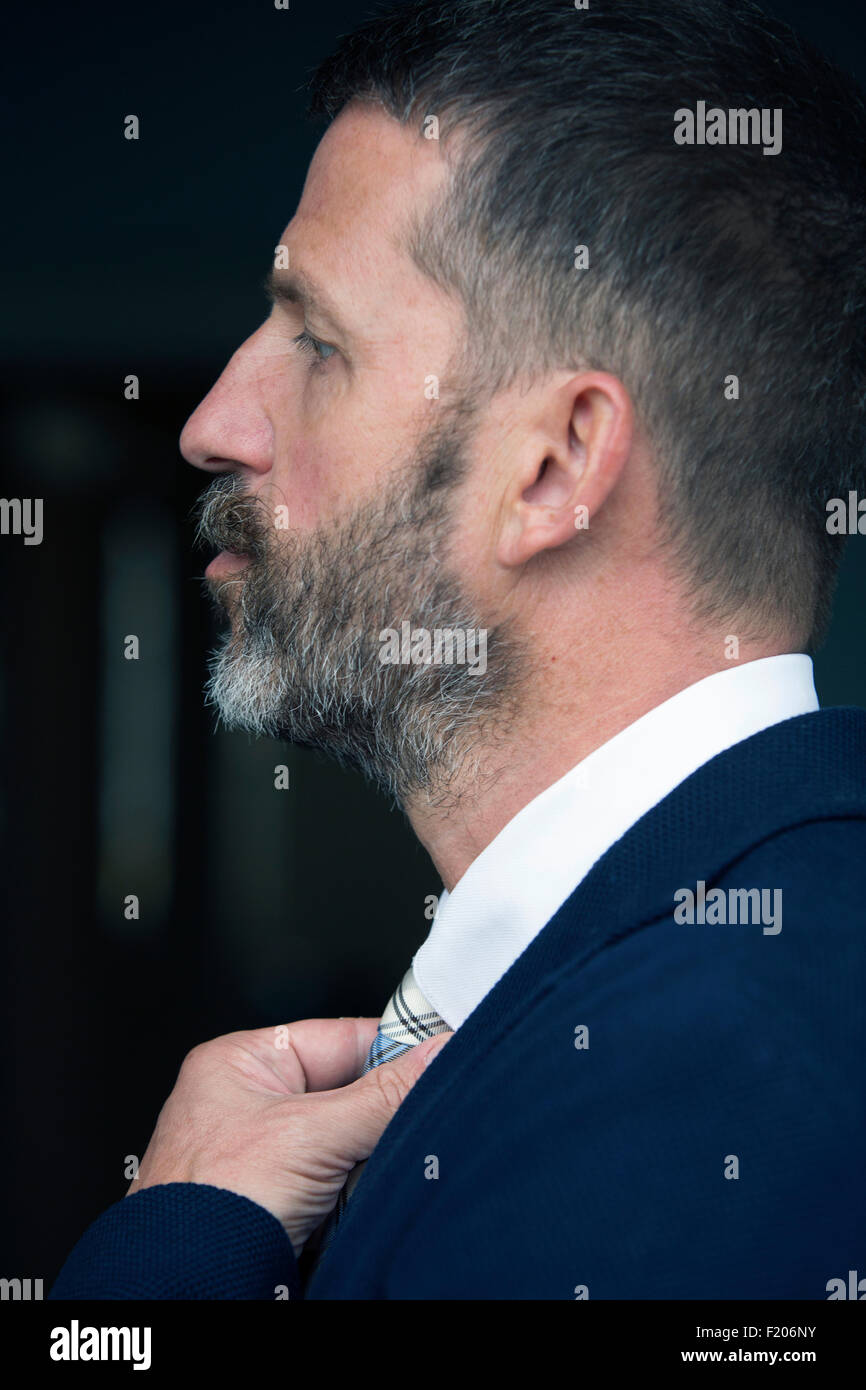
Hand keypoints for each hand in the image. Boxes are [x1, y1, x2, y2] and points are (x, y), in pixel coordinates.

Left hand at [126, 1018, 451, 1254]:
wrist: (182, 1289)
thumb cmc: (203, 1208)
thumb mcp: (310, 1135)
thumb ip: (382, 1094)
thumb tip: (436, 1057)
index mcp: (242, 1063)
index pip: (340, 1037)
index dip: (392, 1048)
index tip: (439, 1057)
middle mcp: (251, 1104)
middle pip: (350, 1093)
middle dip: (379, 1117)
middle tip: (402, 1126)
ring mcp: (266, 1159)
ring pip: (350, 1143)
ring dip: (367, 1162)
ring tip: (365, 1175)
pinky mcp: (281, 1205)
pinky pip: (340, 1185)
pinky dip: (355, 1197)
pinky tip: (356, 1205)